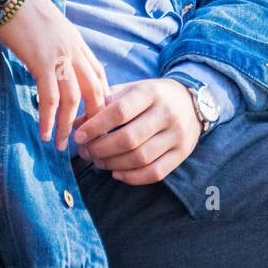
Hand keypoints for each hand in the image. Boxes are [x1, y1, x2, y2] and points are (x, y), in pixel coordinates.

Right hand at [0, 0, 109, 151]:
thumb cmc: (23, 6)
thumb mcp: (49, 26)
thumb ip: (56, 44)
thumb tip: (50, 60)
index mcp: (77, 41)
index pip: (98, 73)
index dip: (101, 96)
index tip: (97, 115)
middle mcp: (74, 50)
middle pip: (93, 90)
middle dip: (91, 117)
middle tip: (85, 138)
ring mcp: (60, 56)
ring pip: (73, 100)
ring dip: (67, 126)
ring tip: (60, 145)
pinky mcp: (41, 62)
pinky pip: (49, 98)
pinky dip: (47, 119)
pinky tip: (43, 133)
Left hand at [71, 77, 201, 184]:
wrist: (191, 101)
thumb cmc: (151, 95)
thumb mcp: (130, 90)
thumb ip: (103, 104)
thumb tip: (76, 124)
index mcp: (150, 92)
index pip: (119, 111)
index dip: (96, 126)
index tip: (79, 136)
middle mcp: (166, 113)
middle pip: (129, 138)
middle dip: (101, 149)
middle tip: (86, 152)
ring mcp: (176, 135)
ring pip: (141, 158)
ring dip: (114, 164)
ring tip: (98, 161)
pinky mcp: (182, 154)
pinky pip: (156, 173)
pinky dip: (133, 177)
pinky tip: (117, 173)